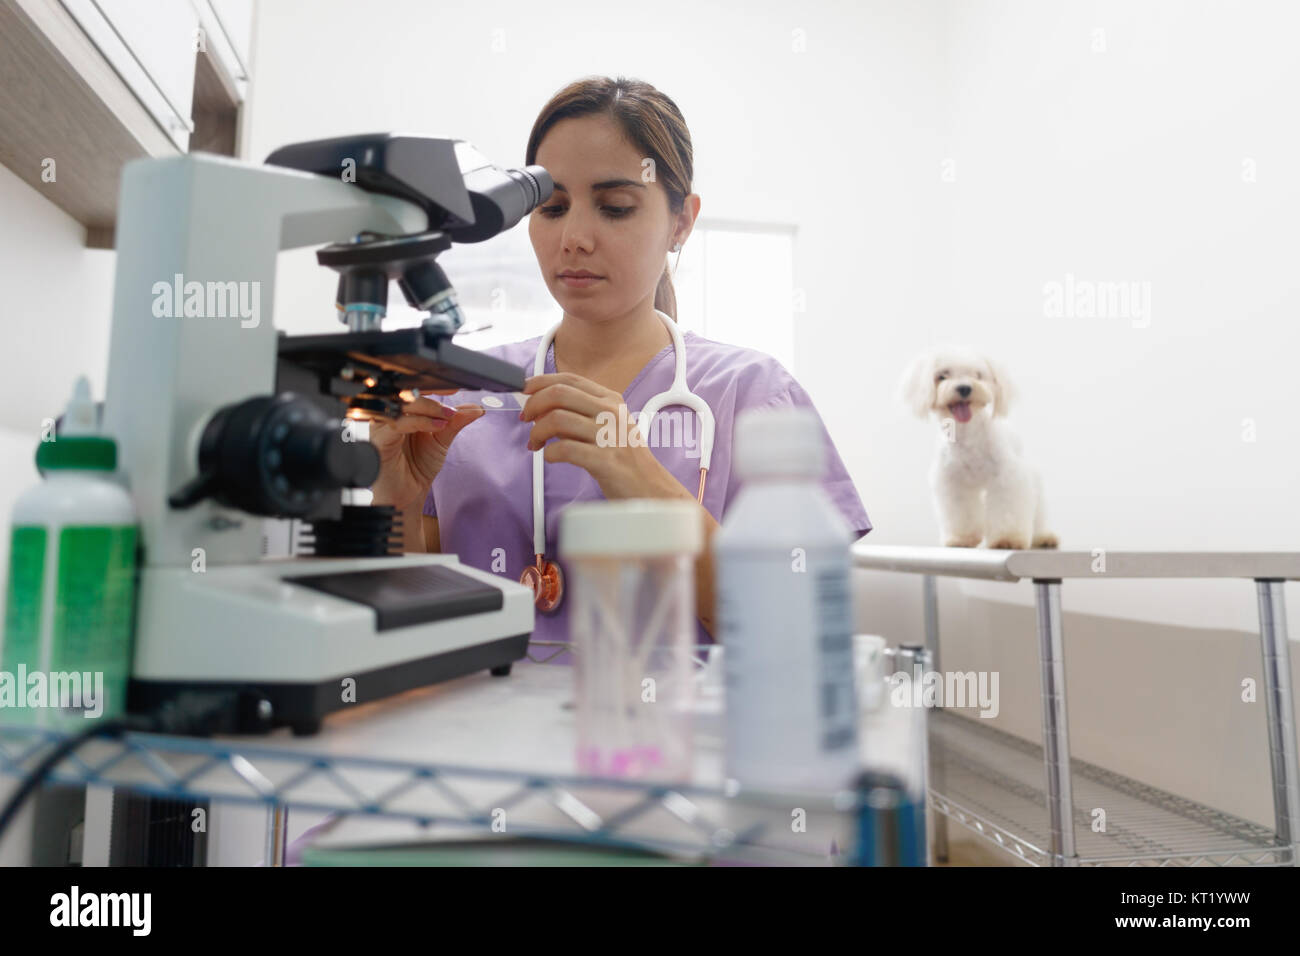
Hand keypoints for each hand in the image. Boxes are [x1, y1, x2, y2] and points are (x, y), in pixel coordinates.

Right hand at [368, 390, 484, 508]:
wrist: (408, 494)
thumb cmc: (418, 467)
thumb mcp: (442, 440)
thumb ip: (456, 422)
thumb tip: (476, 408)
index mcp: (403, 412)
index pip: (415, 391)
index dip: (434, 387)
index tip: (455, 390)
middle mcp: (389, 416)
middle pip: (406, 395)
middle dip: (433, 401)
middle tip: (452, 411)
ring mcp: (381, 427)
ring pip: (400, 405)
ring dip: (427, 409)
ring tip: (446, 419)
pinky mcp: (378, 440)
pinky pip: (396, 424)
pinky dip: (418, 422)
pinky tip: (435, 427)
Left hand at [519, 373, 689, 500]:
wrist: (650, 488)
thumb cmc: (625, 459)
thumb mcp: (609, 426)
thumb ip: (580, 413)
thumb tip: (541, 406)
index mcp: (611, 400)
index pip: (570, 379)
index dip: (541, 383)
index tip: (526, 393)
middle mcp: (611, 413)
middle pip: (559, 394)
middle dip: (533, 406)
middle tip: (526, 420)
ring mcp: (609, 436)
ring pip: (557, 419)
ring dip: (537, 432)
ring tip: (535, 444)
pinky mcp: (604, 460)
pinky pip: (564, 449)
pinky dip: (549, 453)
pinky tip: (550, 457)